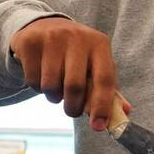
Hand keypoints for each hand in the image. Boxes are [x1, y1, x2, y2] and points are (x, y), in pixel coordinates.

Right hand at [9, 16, 124, 130]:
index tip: (98, 126)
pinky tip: (41, 75)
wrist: (44, 26)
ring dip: (53, 97)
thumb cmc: (75, 53)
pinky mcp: (30, 43)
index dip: (102, 106)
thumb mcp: (95, 63)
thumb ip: (108, 88)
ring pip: (51, 86)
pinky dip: (37, 87)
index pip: (105, 79)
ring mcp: (52, 38)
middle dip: (73, 107)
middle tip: (71, 111)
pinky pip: (33, 80)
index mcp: (99, 44)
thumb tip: (123, 113)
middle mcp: (77, 37)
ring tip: (55, 87)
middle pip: (75, 86)